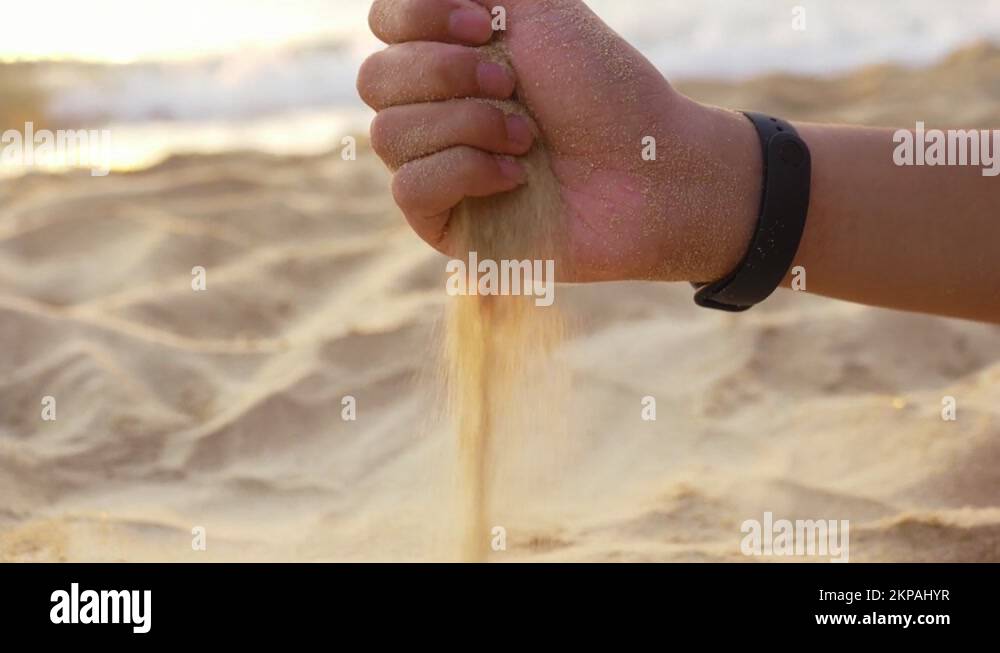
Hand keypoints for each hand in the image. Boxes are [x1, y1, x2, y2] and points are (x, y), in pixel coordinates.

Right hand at [358, 0, 761, 282]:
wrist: (648, 170)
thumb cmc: (604, 91)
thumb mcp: (543, 8)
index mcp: (450, 54)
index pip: (385, 23)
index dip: (419, 17)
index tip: (485, 24)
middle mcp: (434, 109)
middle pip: (374, 79)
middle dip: (448, 73)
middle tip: (513, 83)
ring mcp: (435, 167)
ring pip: (388, 134)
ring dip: (468, 124)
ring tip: (527, 137)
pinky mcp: (444, 222)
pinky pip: (409, 189)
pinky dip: (464, 173)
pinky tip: (515, 177)